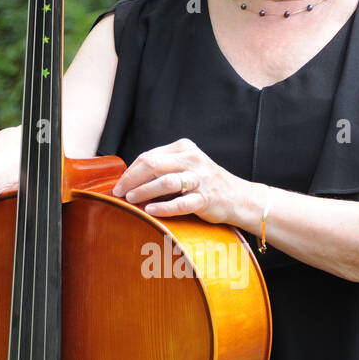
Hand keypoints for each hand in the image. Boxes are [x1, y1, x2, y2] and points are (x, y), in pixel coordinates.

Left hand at [110, 139, 245, 224]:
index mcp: (184, 148)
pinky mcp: (205, 198)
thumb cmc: (207, 183)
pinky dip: (162, 207)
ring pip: (164, 182)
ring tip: (130, 200)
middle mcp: (192, 160)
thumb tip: (130, 180)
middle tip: (119, 192)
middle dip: (131, 180)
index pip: (149, 156)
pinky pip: (179, 203)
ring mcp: (200, 179)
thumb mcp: (187, 166)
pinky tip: (150, 211)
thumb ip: (164, 168)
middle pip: (152, 165)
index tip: (119, 184)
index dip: (130, 171)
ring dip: (143, 191)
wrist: (239, 197)